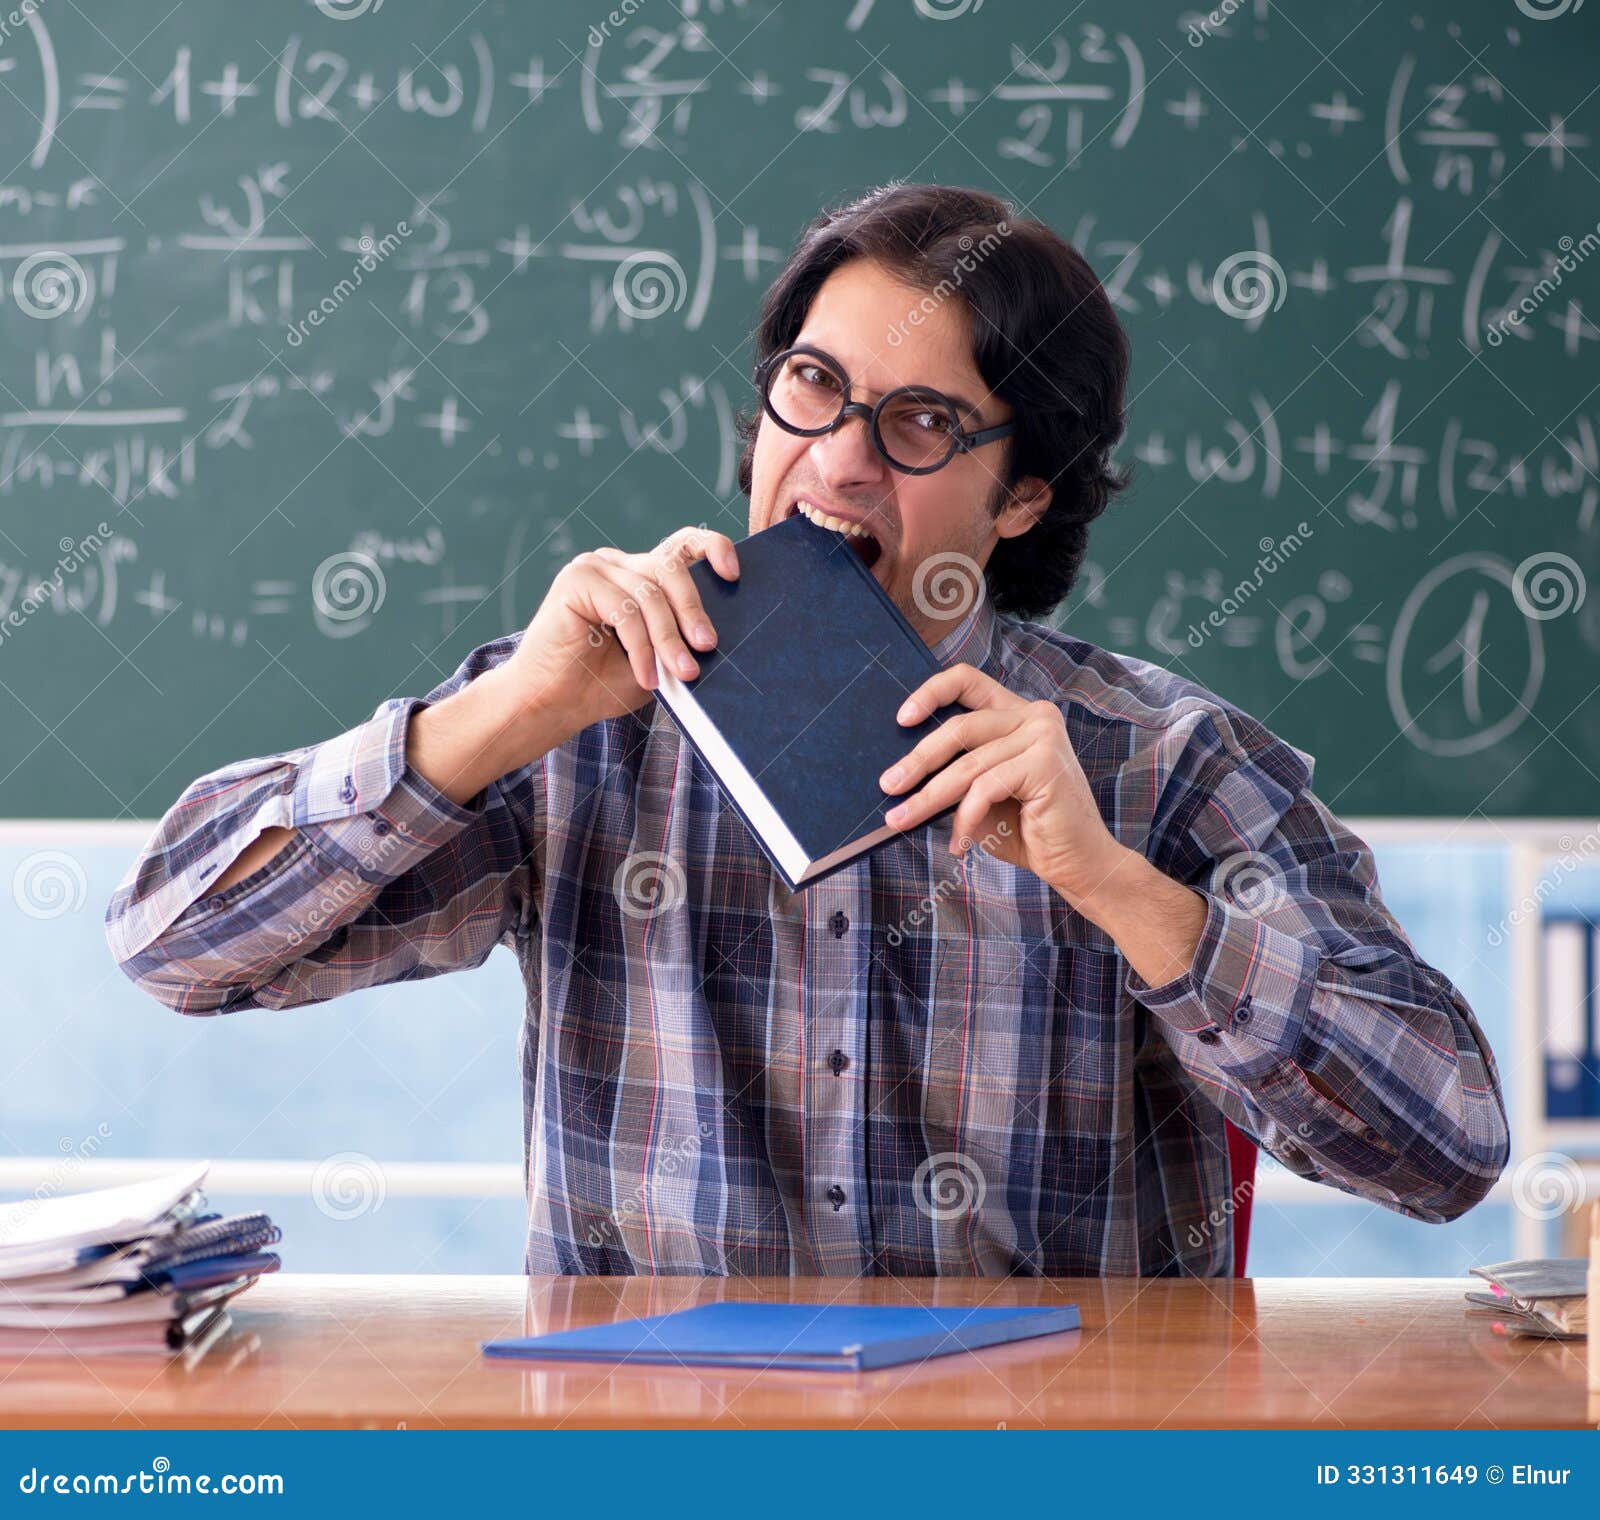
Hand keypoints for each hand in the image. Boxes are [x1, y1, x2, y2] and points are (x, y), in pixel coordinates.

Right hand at [502, 525, 739, 738]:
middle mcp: (617, 563)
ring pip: (649, 594)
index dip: (713, 549)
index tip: (734, 575)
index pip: (683, 545)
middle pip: (671, 569)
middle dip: (693, 611)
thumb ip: (683, 637)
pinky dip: (641, 647)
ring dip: (668, 639)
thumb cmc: (603, 685)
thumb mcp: (659, 658)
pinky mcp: (576, 581)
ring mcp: (594, 567)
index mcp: (639, 575)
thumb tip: (721, 632)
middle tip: (708, 647)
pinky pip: (624, 609)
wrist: (552, 706)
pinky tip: (646, 677)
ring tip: (681, 674)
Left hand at [878, 662, 1127, 906]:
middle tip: (888, 786)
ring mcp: (1044, 736)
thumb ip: (956, 772)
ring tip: (903, 820)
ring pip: (968, 764)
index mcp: (1018, 714)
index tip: (902, 719)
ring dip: (929, 798)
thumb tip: (903, 771)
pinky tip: (959, 845)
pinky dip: (965, 820)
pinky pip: (985, 788)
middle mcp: (1035, 716)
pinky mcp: (1045, 764)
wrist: (1078, 863)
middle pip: (960, 727)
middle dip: (918, 760)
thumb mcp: (982, 794)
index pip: (969, 680)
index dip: (931, 693)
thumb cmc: (1027, 830)